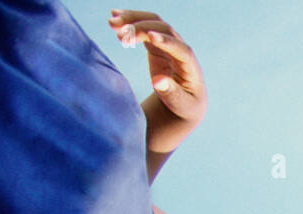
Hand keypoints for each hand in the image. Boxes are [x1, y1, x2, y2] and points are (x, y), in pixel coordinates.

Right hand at [109, 10, 207, 128]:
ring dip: (134, 20)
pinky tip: (114, 22)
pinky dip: (131, 23)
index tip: (150, 36)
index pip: (181, 49)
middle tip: (120, 32)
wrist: (184, 101)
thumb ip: (171, 93)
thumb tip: (158, 81)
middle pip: (164, 30)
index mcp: (190, 67)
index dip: (167, 41)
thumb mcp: (180, 104)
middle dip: (142, 27)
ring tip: (112, 23)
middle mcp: (180, 51)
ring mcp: (168, 45)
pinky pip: (145, 28)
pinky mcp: (157, 45)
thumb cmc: (184, 104)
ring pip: (153, 23)